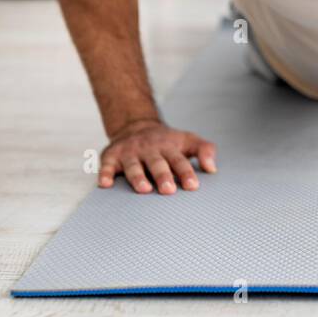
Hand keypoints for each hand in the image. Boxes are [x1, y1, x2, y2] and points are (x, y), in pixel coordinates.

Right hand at [98, 118, 217, 193]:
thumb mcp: (188, 140)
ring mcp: (130, 152)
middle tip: (169, 190)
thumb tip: (212, 168)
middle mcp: (149, 149)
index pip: (179, 160)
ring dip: (138, 177)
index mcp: (169, 147)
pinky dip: (105, 174)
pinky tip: (105, 184)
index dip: (186, 173)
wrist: (136, 126)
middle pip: (157, 163)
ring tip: (144, 189)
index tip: (192, 186)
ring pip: (133, 165)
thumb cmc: (167, 141)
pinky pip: (106, 165)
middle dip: (163, 176)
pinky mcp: (111, 156)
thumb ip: (205, 150)